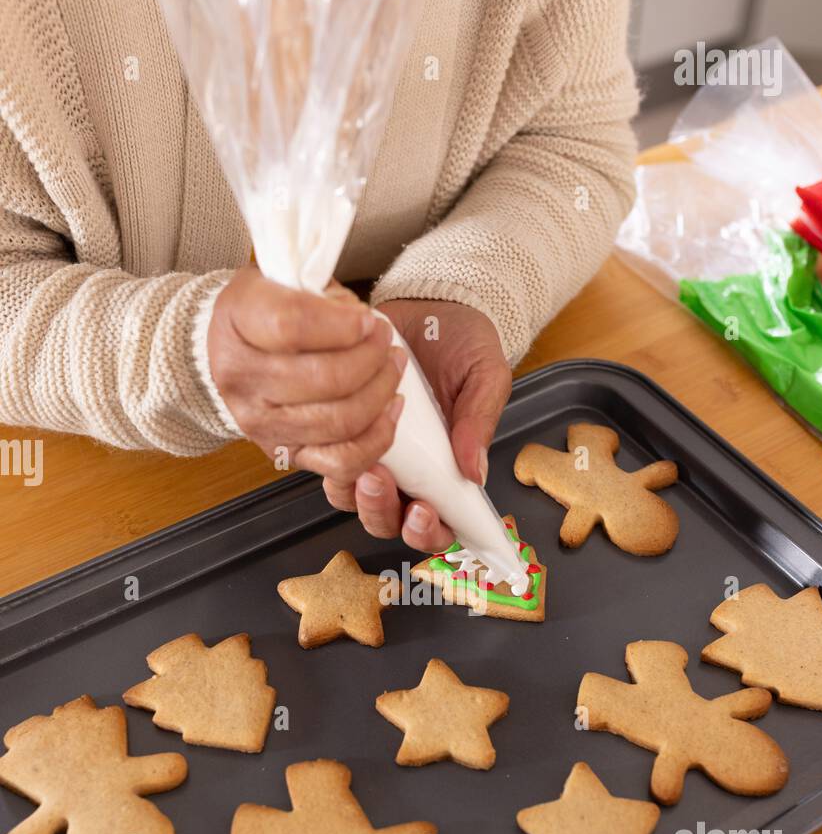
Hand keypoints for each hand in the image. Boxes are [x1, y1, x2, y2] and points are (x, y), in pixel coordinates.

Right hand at [208, 268, 406, 482]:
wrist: (231, 351)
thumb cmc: (265, 311)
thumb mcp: (283, 278)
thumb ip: (321, 292)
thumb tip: (364, 321)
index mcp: (238, 322)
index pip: (292, 326)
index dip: (343, 325)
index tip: (367, 319)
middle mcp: (243, 379)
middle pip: (326, 378)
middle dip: (372, 358)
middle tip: (385, 340)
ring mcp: (262, 423)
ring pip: (340, 420)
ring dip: (381, 392)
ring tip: (392, 367)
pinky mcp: (286, 453)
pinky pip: (341, 462)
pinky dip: (376, 439)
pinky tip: (389, 410)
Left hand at [322, 299, 511, 551]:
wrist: (431, 300)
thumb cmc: (464, 344)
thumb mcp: (485, 378)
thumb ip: (480, 422)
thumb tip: (475, 471)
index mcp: (446, 471)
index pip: (437, 526)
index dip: (427, 533)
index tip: (423, 513)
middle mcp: (407, 471)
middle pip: (386, 520)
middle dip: (381, 512)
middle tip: (379, 482)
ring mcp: (370, 451)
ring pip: (350, 497)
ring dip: (353, 491)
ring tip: (362, 463)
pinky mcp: (340, 426)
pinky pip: (324, 456)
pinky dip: (329, 452)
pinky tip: (340, 432)